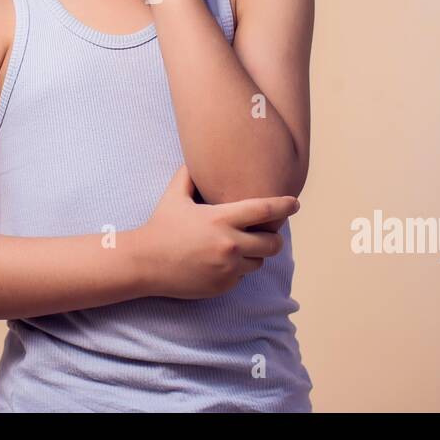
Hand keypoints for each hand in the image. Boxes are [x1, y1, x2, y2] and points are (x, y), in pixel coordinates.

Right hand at [129, 164, 300, 299]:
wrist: (144, 262)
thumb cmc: (160, 225)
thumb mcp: (174, 194)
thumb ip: (191, 173)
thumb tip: (199, 154)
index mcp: (222, 219)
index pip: (266, 211)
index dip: (285, 205)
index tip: (295, 203)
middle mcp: (230, 245)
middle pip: (273, 243)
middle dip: (273, 237)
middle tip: (267, 232)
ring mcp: (228, 269)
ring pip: (259, 262)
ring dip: (254, 254)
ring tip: (238, 246)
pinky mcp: (223, 286)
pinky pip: (242, 277)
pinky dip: (237, 269)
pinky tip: (220, 261)